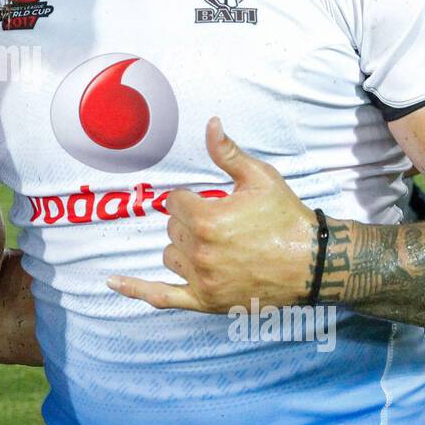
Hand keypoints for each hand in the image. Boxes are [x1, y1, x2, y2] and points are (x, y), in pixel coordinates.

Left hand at [108, 117, 317, 313]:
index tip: (216, 202)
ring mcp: (201, 280)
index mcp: (206, 219)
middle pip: (172, 228)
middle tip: (224, 224)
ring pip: (170, 255)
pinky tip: (112, 282)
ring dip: (183, 248)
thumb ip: (227, 153)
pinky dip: (135, 289)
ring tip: (215, 245)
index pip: (174, 201)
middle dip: (191, 221)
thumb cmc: (286, 218)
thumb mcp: (259, 178)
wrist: (312, 263)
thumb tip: (210, 123)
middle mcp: (199, 252)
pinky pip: (161, 297)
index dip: (194, 198)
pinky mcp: (205, 302)